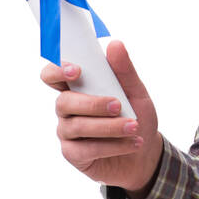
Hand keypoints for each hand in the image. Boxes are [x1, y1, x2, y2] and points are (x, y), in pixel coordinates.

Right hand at [40, 39, 162, 193]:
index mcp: (78, 88)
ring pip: (77, 126)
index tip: (76, 71)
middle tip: (118, 105)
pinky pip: (86, 149)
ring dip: (109, 127)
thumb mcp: (136, 92)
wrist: (145, 153)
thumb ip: (124, 70)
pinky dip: (112, 146)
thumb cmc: (136, 116)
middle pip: (64, 102)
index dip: (57, 71)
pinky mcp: (74, 154)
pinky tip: (132, 143)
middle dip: (92, 103)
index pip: (53, 75)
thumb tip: (114, 44)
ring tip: (134, 127)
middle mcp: (68, 109)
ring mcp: (68, 132)